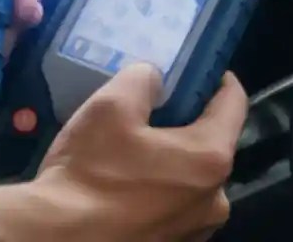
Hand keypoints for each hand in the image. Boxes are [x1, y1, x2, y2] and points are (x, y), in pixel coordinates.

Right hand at [33, 64, 247, 241]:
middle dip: (185, 125)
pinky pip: (173, 207)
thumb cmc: (91, 172)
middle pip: (211, 145)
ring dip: (170, 161)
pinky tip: (125, 185)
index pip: (234, 103)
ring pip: (191, 179)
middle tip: (150, 112)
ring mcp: (196, 230)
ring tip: (132, 151)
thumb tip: (155, 77)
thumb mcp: (110, 106)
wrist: (58, 239)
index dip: (217, 79)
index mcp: (211, 158)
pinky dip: (157, 191)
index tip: (198, 68)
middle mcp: (216, 199)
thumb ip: (142, 79)